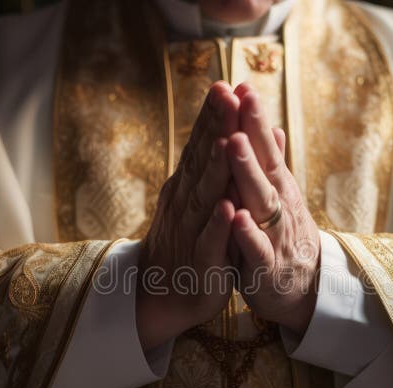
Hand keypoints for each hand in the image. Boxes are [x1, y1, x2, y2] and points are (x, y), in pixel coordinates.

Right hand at [137, 82, 240, 349]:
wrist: (163, 298)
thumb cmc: (186, 246)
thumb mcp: (199, 203)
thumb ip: (213, 170)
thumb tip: (228, 131)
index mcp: (188, 189)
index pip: (202, 146)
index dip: (213, 117)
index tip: (226, 83)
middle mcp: (185, 204)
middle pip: (201, 161)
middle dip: (215, 128)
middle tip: (225, 92)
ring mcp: (191, 233)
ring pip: (204, 197)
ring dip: (215, 169)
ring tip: (227, 140)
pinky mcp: (200, 263)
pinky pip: (209, 242)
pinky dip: (217, 225)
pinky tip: (227, 208)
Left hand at [227, 84, 320, 334]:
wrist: (304, 292)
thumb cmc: (283, 239)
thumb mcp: (280, 200)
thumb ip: (272, 165)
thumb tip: (273, 128)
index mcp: (277, 189)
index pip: (264, 148)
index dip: (253, 118)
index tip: (241, 85)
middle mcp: (279, 207)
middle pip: (265, 166)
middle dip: (251, 133)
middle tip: (239, 101)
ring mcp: (274, 236)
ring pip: (262, 202)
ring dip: (248, 173)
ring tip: (233, 144)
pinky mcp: (266, 268)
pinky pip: (256, 249)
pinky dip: (247, 233)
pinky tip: (236, 215)